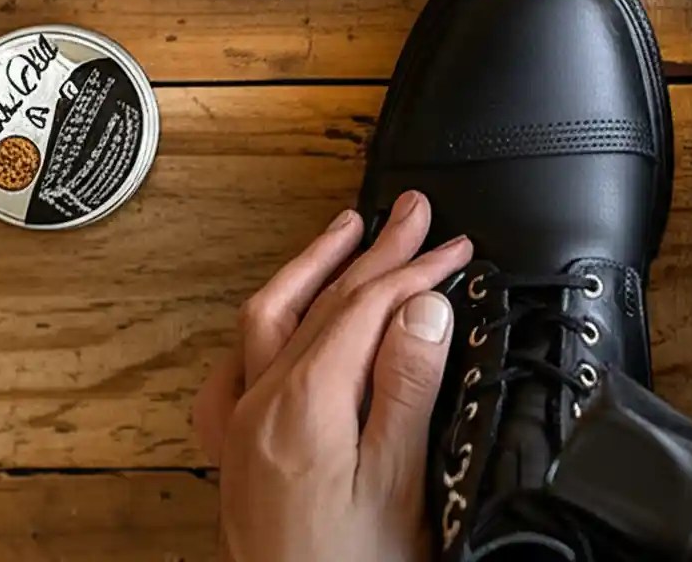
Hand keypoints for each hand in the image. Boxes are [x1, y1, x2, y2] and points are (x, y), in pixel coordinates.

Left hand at [192, 191, 472, 561]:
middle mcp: (261, 405)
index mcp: (305, 406)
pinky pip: (236, 370)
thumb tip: (421, 307)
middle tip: (412, 212)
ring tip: (346, 230)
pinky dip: (265, 329)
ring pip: (270, 318)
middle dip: (375, 249)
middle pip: (323, 301)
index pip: (367, 307)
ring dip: (314, 268)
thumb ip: (407, 387)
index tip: (455, 248)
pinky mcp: (239, 451)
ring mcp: (242, 426)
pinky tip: (278, 322)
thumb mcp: (400, 479)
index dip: (416, 269)